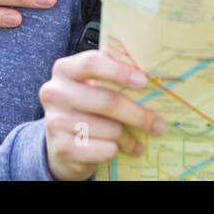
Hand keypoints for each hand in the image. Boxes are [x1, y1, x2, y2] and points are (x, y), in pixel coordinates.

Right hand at [40, 50, 166, 180]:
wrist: (61, 140)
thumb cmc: (85, 107)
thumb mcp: (92, 87)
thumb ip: (112, 79)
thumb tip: (153, 83)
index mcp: (64, 70)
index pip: (91, 63)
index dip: (119, 71)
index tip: (144, 81)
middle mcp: (55, 93)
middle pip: (107, 101)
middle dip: (138, 114)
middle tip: (158, 124)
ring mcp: (55, 121)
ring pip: (110, 129)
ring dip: (128, 137)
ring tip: (135, 140)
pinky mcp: (62, 148)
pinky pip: (104, 149)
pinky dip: (116, 150)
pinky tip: (118, 149)